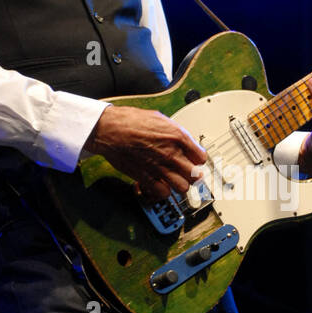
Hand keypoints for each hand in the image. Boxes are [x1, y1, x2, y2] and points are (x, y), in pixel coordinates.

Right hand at [82, 105, 206, 200]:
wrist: (110, 129)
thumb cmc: (130, 121)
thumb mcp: (159, 119)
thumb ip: (174, 133)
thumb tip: (183, 141)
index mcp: (177, 137)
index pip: (201, 157)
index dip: (198, 160)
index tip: (194, 161)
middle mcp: (171, 154)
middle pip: (196, 175)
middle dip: (192, 175)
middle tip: (187, 172)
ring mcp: (159, 167)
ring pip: (183, 187)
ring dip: (179, 184)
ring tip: (174, 180)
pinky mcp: (146, 177)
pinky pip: (164, 193)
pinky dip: (163, 191)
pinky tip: (160, 184)